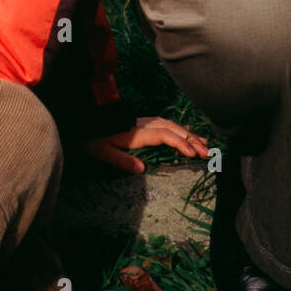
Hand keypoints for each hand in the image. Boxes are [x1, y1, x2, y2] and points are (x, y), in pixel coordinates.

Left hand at [81, 116, 209, 174]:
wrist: (82, 124)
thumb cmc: (91, 140)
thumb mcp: (101, 152)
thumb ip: (121, 160)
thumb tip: (141, 168)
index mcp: (136, 132)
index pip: (164, 135)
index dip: (180, 143)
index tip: (193, 154)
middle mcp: (143, 124)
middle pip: (173, 128)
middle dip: (192, 140)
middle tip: (208, 152)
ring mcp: (143, 122)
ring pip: (171, 125)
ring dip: (188, 134)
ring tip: (205, 144)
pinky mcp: (142, 123)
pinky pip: (166, 124)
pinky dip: (179, 130)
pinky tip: (186, 136)